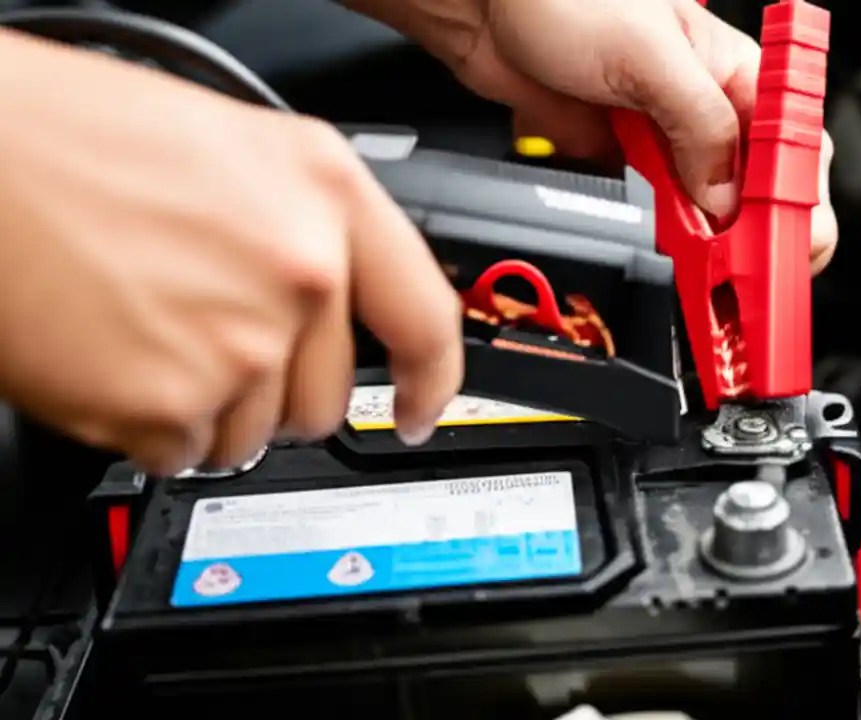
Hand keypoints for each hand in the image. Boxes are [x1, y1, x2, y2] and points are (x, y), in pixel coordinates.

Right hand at [0, 30, 461, 474]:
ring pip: (253, 434)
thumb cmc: (76, 136)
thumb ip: (306, 228)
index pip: (425, 317)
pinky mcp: (170, 403)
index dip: (432, 381)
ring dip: (205, 409)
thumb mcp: (237, 153)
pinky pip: (184, 453)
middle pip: (326, 396)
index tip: (418, 410)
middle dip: (274, 393)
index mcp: (328, 194)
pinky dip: (148, 427)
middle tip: (208, 346)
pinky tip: (115, 360)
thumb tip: (336, 298)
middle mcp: (302, 270)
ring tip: (146, 334)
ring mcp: (242, 341)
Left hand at [347, 0, 838, 273]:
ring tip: (700, 273)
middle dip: (752, 239)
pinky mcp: (618, 160)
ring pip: (702, 213)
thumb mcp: (650, 53)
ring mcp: (661, 139)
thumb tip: (729, 197)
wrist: (483, 2)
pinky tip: (659, 253)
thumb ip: (701, 126)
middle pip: (753, 194)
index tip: (780, 247)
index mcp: (737, 75)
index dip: (798, 207)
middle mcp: (705, 110)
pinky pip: (650, 213)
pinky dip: (656, 239)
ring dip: (703, 248)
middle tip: (737, 273)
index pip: (795, 151)